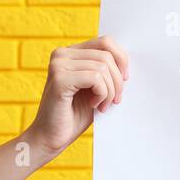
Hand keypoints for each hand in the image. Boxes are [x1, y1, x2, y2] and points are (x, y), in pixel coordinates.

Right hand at [25, 36, 128, 156]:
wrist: (51, 138)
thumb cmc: (74, 115)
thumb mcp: (96, 89)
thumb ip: (107, 72)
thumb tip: (128, 63)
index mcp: (71, 53)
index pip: (106, 42)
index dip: (121, 60)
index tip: (124, 81)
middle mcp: (62, 54)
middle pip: (107, 55)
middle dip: (118, 81)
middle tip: (114, 100)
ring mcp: (58, 65)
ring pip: (103, 67)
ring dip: (110, 91)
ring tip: (102, 106)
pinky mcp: (59, 79)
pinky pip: (95, 78)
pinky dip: (102, 94)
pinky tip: (94, 105)